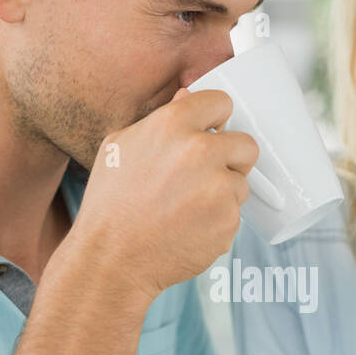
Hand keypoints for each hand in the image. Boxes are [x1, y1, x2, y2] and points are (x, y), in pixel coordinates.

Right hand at [66, 87, 258, 304]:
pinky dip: (217, 222)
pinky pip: (234, 215)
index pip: (221, 103)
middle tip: (207, 177)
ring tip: (186, 209)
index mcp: (172, 124)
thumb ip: (160, 120)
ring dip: (222, 195)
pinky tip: (188, 228)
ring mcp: (218, 188)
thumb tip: (188, 95)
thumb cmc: (110, 203)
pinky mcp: (228, 220)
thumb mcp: (120, 147)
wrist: (112, 259)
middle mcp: (200, 151)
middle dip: (232, 159)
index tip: (213, 132)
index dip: (217, 120)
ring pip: (241, 184)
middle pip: (246, 144)